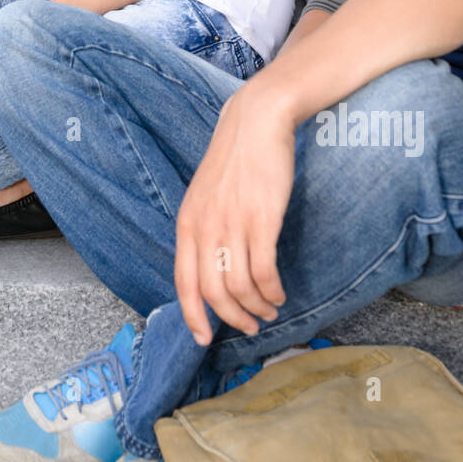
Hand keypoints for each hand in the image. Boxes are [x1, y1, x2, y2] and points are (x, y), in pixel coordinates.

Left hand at [174, 82, 295, 343]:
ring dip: (257, 308)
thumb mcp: (204, 195)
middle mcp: (205, 228)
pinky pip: (264, 272)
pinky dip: (272, 291)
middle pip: (214, 293)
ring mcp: (233, 225)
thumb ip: (203, 229)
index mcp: (187, 223)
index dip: (193, 315)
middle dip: (232, 319)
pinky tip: (279, 293)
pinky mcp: (262, 221)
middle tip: (249, 326)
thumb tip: (209, 268)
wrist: (255, 122)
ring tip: (269, 310)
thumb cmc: (234, 159)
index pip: (183, 282)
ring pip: (240, 288)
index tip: (204, 338)